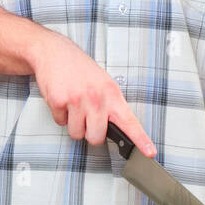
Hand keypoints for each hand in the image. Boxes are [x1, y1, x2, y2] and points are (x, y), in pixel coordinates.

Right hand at [29, 30, 156, 157]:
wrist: (54, 52)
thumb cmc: (79, 67)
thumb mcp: (103, 82)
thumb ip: (111, 104)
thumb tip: (118, 127)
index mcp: (111, 93)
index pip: (129, 121)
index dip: (141, 139)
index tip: (149, 152)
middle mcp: (96, 98)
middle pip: (96, 137)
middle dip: (90, 133)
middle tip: (87, 118)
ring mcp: (77, 100)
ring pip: (77, 133)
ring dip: (73, 124)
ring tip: (74, 105)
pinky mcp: (59, 101)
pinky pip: (61, 122)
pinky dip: (60, 115)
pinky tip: (63, 100)